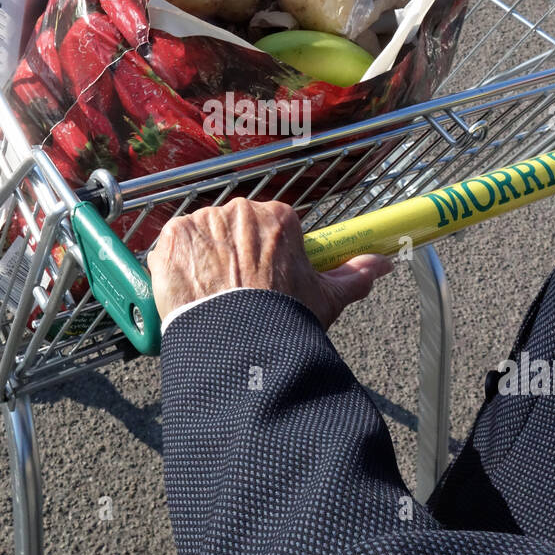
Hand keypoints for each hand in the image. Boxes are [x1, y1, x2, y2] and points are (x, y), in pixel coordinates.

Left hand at [147, 197, 392, 330]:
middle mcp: (239, 211)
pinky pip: (172, 246)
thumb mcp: (326, 298)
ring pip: (202, 236)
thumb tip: (383, 265)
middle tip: (238, 292)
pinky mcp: (172, 240)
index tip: (263, 278)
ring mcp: (202, 223)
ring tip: (213, 297)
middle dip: (234, 255)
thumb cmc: (284, 318)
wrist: (240, 342)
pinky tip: (191, 290)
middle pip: (234, 228)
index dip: (267, 255)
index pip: (269, 226)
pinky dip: (178, 266)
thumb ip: (354, 276)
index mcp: (277, 217)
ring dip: (205, 259)